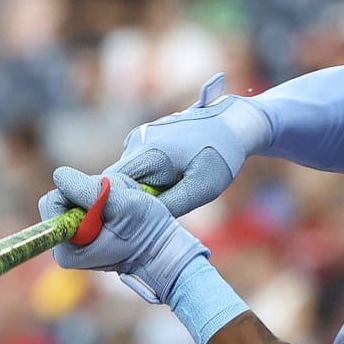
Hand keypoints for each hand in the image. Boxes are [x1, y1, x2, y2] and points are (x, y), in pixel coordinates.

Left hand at [37, 168, 207, 303]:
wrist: (162, 250)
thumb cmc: (147, 232)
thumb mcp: (123, 206)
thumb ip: (89, 191)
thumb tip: (59, 175)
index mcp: (66, 249)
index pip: (54, 200)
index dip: (79, 192)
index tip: (104, 204)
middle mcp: (65, 245)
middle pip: (62, 195)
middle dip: (89, 190)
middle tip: (117, 203)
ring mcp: (74, 238)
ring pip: (76, 194)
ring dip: (101, 192)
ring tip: (123, 206)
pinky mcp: (84, 229)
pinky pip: (86, 199)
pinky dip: (104, 197)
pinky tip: (121, 208)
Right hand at [110, 73, 272, 216]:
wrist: (234, 123)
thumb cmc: (220, 156)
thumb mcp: (201, 189)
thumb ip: (170, 206)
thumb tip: (142, 220)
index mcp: (148, 152)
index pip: (110, 183)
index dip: (114, 203)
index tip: (130, 219)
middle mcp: (137, 140)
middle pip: (116, 179)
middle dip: (130, 197)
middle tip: (156, 210)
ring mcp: (141, 135)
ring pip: (128, 172)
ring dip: (142, 186)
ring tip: (171, 191)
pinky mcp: (146, 135)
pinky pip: (137, 163)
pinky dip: (149, 175)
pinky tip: (172, 177)